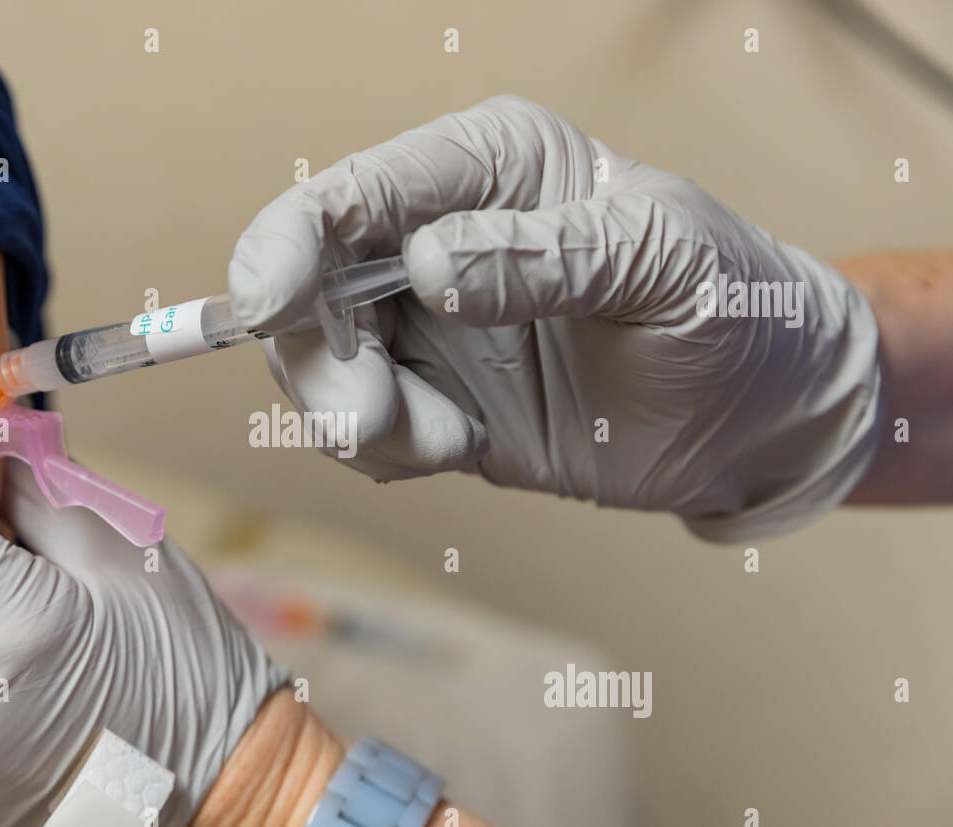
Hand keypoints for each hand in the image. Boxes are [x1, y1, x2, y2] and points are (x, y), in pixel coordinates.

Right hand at [229, 95, 883, 539]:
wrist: (757, 416)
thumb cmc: (730, 307)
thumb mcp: (661, 263)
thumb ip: (549, 256)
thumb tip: (429, 268)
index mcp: (485, 172)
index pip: (352, 195)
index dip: (289, 245)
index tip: (269, 309)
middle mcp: (437, 241)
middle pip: (309, 289)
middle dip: (324, 362)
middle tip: (375, 419)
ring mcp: (429, 329)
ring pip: (321, 368)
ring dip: (357, 419)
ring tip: (449, 440)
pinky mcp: (434, 401)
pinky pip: (361, 431)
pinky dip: (386, 454)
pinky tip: (462, 446)